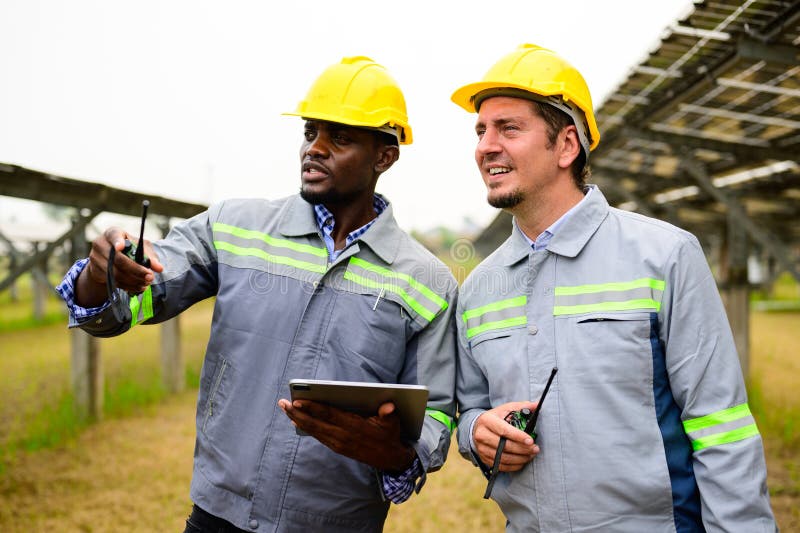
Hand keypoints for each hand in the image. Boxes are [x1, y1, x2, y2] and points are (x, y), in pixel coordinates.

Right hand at [75, 227, 163, 306]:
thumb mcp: (141, 248)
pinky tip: (138, 286)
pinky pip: (113, 282)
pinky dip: (128, 286)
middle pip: (118, 259)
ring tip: (146, 283)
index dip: (117, 241)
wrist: (111, 259)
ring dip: (133, 280)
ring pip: (115, 273)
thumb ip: (150, 256)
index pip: (113, 235)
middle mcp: (101, 244)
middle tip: (150, 277)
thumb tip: (159, 268)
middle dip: (136, 270)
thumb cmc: (129, 249)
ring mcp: (95, 258)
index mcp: (113, 233)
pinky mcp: (95, 272)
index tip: (120, 247)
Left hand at [278, 399, 415, 472]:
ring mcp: (338, 444)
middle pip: (315, 424)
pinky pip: (318, 436)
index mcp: (354, 427)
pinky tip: (297, 420)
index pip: (329, 415)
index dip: (313, 408)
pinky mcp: (337, 447)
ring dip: (298, 419)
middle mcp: (343, 437)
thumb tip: (389, 406)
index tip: (298, 400)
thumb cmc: (390, 435)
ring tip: (286, 408)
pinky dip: (306, 427)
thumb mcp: (393, 423)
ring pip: (314, 430)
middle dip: (297, 413)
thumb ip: (389, 414)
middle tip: (282, 403)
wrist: (390, 459)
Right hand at [473, 401, 538, 471]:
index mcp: (487, 420)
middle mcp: (482, 435)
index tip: (531, 440)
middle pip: (504, 446)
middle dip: (522, 449)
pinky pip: (500, 466)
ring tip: (531, 455)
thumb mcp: (506, 409)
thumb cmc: (495, 418)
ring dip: (520, 458)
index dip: (518, 436)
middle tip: (535, 449)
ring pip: (503, 458)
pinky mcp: (484, 458)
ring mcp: (482, 448)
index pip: (504, 430)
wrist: (478, 428)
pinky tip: (523, 461)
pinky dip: (514, 466)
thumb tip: (537, 404)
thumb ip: (521, 407)